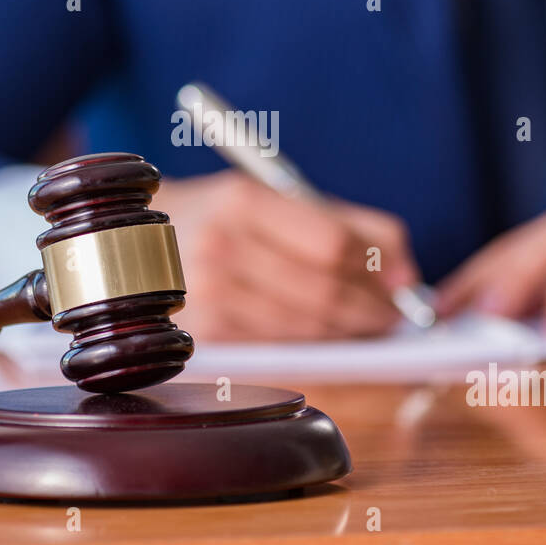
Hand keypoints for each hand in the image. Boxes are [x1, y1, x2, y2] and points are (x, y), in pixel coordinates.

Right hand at [155, 171, 420, 341]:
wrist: (138, 244)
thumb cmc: (222, 218)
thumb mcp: (276, 198)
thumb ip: (350, 224)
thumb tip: (407, 272)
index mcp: (241, 201)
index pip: (330, 243)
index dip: (377, 267)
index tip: (402, 280)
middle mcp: (219, 247)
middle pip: (323, 290)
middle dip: (373, 307)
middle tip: (396, 313)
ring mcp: (207, 296)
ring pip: (306, 325)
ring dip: (349, 331)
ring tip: (368, 324)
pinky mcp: (204, 335)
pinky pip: (280, 346)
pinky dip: (315, 346)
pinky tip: (328, 336)